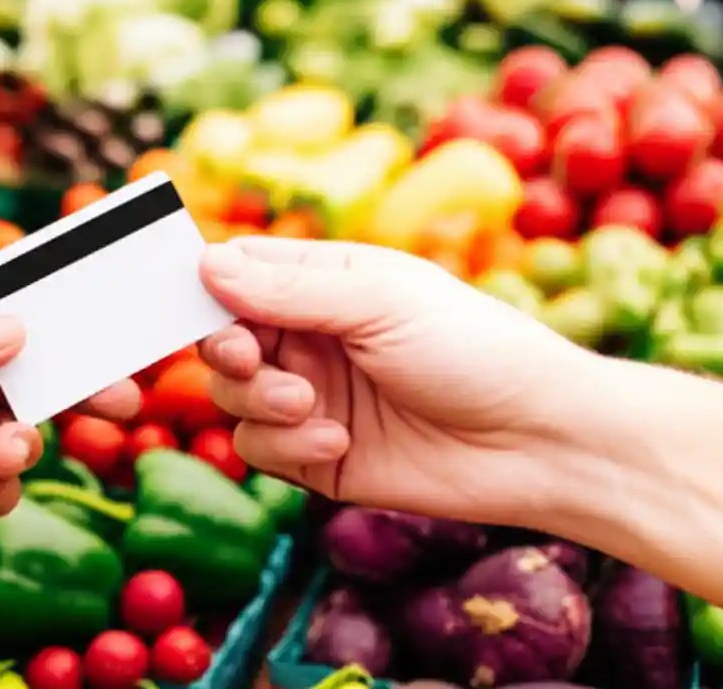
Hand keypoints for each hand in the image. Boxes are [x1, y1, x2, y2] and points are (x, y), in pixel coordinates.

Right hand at [198, 237, 605, 526]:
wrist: (538, 441)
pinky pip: (259, 450)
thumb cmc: (474, 349)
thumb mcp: (379, 302)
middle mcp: (310, 339)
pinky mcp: (317, 458)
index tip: (184, 299)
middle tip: (247, 357)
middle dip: (225, 350)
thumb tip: (206, 263)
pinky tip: (339, 441)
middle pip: (221, 340)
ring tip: (309, 404)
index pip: (239, 273)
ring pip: (232, 398)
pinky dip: (284, 445)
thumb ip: (288, 288)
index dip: (206, 285)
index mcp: (325, 284)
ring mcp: (311, 399)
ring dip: (258, 401)